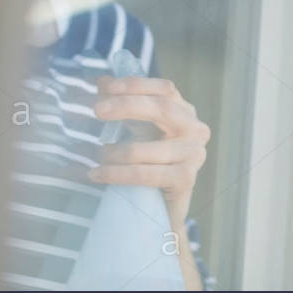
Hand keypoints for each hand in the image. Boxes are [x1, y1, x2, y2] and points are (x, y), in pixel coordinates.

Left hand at [87, 76, 210, 231]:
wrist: (161, 210)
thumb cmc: (148, 165)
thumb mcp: (138, 131)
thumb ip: (125, 108)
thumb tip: (99, 81)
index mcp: (185, 112)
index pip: (165, 89)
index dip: (136, 84)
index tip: (105, 86)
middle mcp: (196, 129)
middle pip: (162, 109)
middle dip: (126, 106)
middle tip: (96, 110)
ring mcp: (194, 155)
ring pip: (148, 147)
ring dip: (115, 150)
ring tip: (96, 154)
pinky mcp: (186, 179)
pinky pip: (145, 173)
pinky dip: (117, 174)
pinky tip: (97, 174)